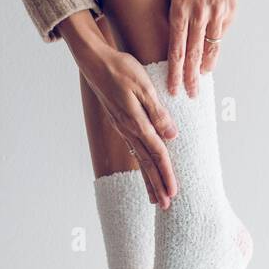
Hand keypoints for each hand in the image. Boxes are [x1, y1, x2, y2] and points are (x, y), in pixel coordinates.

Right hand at [61, 15, 177, 207]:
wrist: (95, 61)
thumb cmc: (121, 69)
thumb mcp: (144, 87)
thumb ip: (157, 112)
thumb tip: (171, 136)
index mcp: (137, 123)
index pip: (157, 154)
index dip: (166, 174)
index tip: (173, 193)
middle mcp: (129, 130)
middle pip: (147, 164)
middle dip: (157, 186)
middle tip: (166, 207)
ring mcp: (123, 128)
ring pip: (139, 160)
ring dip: (149, 180)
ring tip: (156, 199)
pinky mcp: (120, 123)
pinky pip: (133, 150)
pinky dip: (141, 165)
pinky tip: (143, 171)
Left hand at [167, 0, 237, 95]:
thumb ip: (180, 18)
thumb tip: (185, 42)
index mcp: (179, 8)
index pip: (176, 49)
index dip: (175, 71)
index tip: (173, 88)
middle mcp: (198, 14)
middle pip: (193, 54)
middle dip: (190, 78)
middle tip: (190, 94)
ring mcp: (216, 13)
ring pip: (210, 48)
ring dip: (205, 67)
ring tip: (201, 79)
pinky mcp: (229, 10)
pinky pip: (221, 33)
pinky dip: (215, 44)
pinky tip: (211, 52)